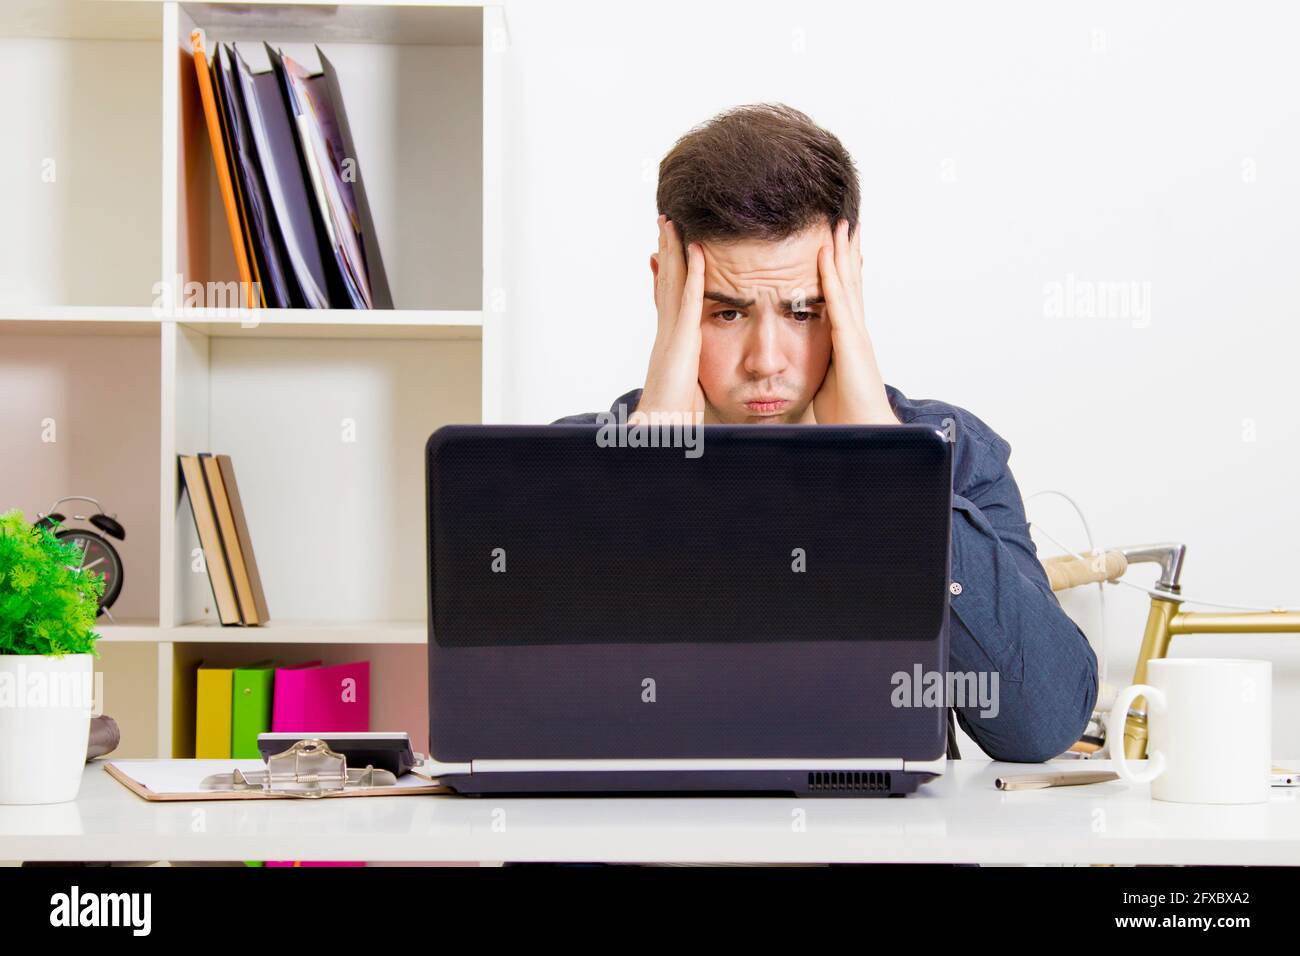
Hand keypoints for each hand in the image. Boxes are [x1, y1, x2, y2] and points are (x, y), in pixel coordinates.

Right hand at [633, 215, 706, 423]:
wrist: (659, 430)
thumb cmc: (673, 419)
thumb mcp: (685, 392)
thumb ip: (689, 380)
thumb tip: (691, 385)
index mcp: (670, 344)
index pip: (666, 301)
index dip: (663, 275)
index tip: (661, 252)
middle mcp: (667, 332)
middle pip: (665, 283)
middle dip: (664, 253)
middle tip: (664, 224)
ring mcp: (671, 333)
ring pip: (672, 282)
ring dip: (673, 251)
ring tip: (672, 223)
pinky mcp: (681, 338)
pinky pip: (689, 298)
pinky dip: (693, 273)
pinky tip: (698, 250)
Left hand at [811, 219, 899, 425]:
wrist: (865, 432)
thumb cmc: (845, 415)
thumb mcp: (825, 383)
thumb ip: (818, 366)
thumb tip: (798, 364)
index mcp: (848, 342)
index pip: (844, 298)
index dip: (842, 272)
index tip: (838, 249)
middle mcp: (855, 332)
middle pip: (850, 282)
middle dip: (847, 253)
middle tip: (845, 224)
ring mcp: (855, 334)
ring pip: (847, 284)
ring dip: (842, 253)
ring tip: (840, 226)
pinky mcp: (850, 341)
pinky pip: (837, 301)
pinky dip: (831, 276)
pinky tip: (825, 255)